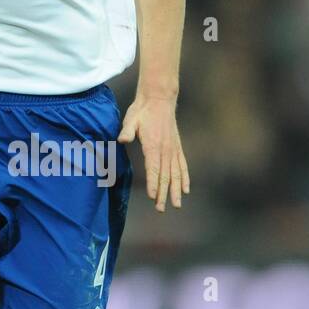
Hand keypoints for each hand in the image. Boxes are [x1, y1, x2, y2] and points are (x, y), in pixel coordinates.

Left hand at [117, 94, 189, 210]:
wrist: (159, 99)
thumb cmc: (142, 111)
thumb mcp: (131, 118)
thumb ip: (127, 130)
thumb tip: (122, 139)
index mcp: (153, 145)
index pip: (154, 168)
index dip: (153, 183)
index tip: (152, 197)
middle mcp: (166, 150)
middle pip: (165, 176)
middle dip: (163, 194)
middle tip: (160, 209)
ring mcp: (173, 150)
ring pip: (176, 174)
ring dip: (176, 191)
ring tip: (176, 205)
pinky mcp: (178, 148)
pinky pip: (183, 166)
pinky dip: (185, 178)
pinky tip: (186, 190)